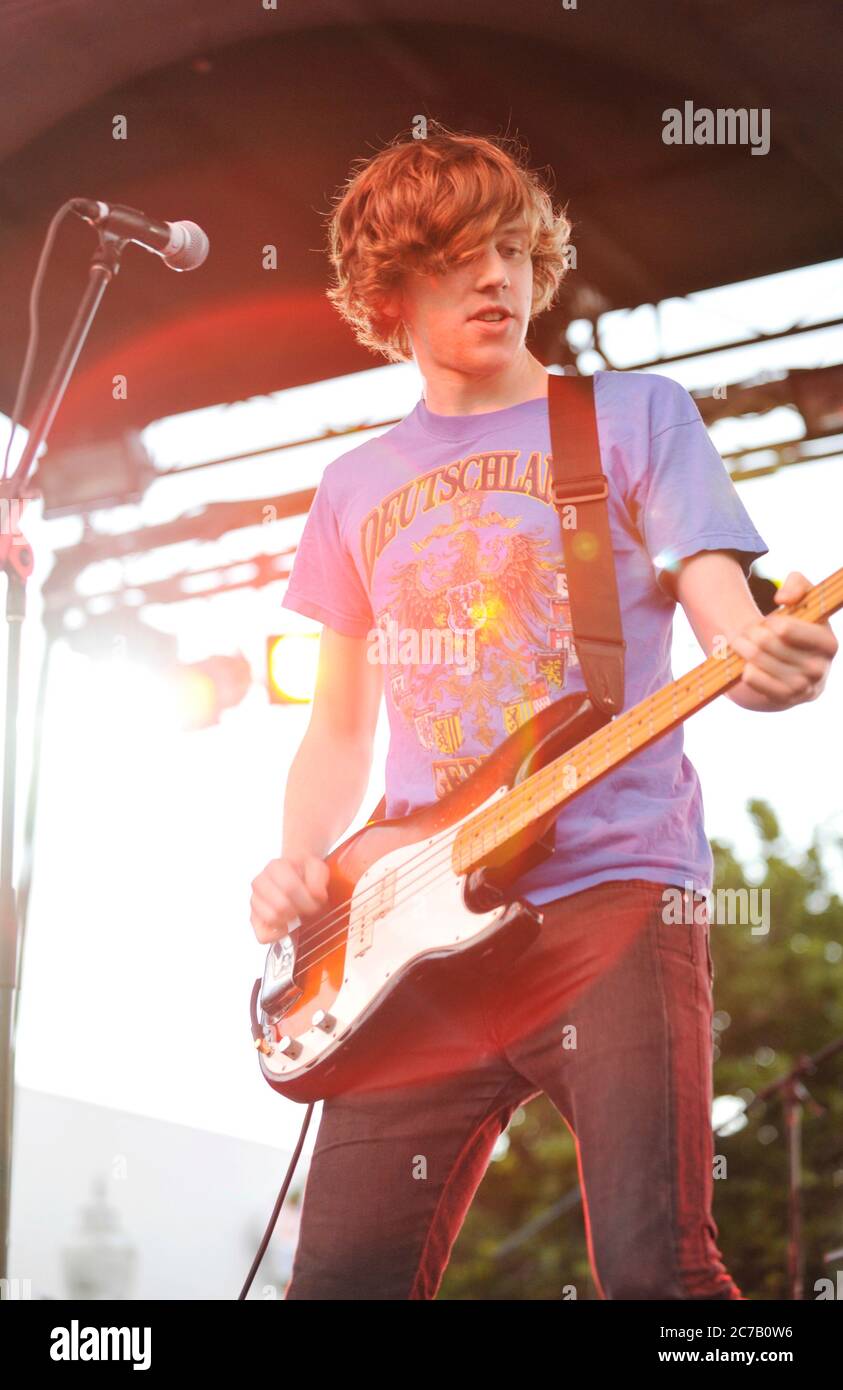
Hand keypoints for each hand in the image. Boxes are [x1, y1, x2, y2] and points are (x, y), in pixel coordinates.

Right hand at [250, 854, 329, 943]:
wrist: (295, 873)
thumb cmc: (303, 872)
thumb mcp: (317, 867)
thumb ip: (318, 878)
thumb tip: (316, 895)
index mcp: (276, 867)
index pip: (290, 887)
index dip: (307, 900)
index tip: (316, 903)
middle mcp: (261, 882)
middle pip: (280, 906)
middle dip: (300, 911)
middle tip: (308, 909)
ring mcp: (255, 900)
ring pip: (271, 918)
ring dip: (289, 921)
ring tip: (296, 914)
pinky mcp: (254, 917)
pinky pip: (263, 934)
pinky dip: (277, 934)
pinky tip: (287, 926)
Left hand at [729, 571, 838, 709]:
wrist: (786, 660)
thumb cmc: (794, 625)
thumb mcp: (801, 599)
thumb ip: (797, 585)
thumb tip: (784, 598)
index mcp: (829, 644)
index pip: (806, 635)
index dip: (785, 627)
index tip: (770, 621)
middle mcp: (821, 668)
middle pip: (780, 649)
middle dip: (759, 637)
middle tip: (748, 632)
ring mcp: (805, 687)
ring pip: (771, 669)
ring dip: (750, 654)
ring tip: (739, 643)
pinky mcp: (787, 700)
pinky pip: (767, 689)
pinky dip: (753, 677)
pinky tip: (745, 667)